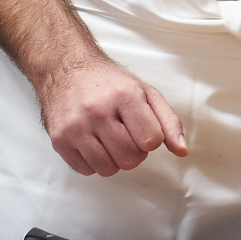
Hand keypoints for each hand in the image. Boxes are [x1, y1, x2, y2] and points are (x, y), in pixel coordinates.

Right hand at [33, 55, 187, 177]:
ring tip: (109, 139)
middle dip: (134, 152)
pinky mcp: (59, 139)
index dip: (150, 139)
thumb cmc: (107, 82)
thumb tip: (181, 150)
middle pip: (130, 158)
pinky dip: (93, 162)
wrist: (65, 68)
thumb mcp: (145, 92)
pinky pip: (86, 171)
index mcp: (124, 95)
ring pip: (108, 169)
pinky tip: (92, 142)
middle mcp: (97, 111)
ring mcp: (75, 126)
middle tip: (126, 135)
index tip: (142, 128)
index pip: (151, 141)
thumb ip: (168, 121)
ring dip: (114, 160)